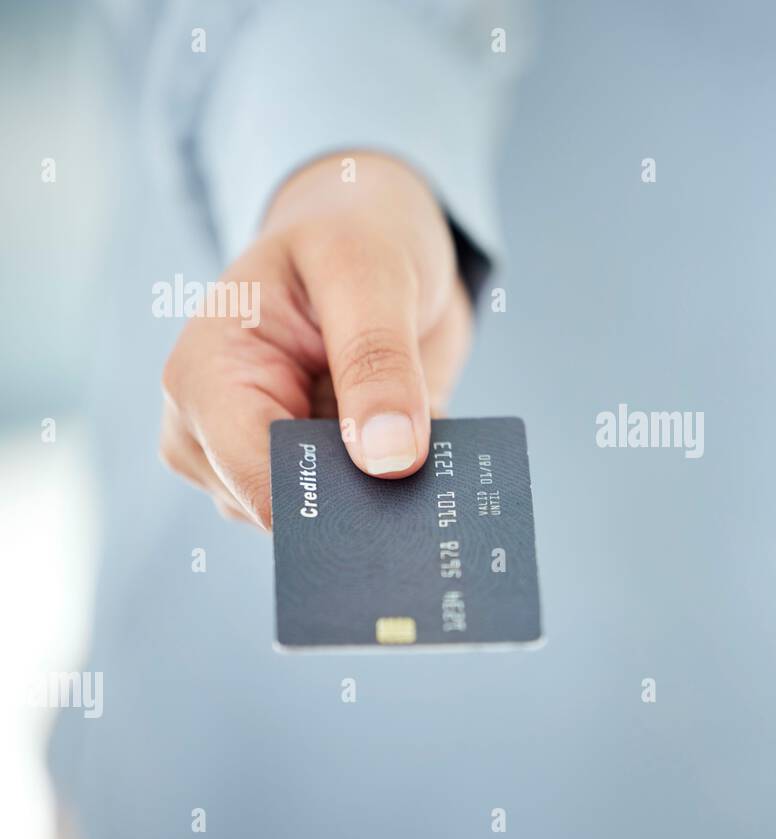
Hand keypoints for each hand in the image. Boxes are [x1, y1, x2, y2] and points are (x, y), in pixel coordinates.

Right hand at [160, 152, 472, 528]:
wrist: (373, 239)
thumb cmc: (353, 236)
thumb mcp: (369, 274)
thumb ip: (377, 362)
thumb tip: (390, 460)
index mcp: (203, 376)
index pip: (255, 474)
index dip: (331, 491)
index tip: (401, 482)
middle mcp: (214, 433)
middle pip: (286, 509)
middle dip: (360, 494)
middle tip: (428, 463)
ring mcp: (259, 463)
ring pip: (324, 522)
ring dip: (384, 491)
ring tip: (423, 433)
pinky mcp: (310, 476)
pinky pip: (356, 510)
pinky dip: (396, 487)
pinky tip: (426, 452)